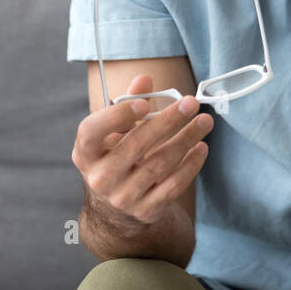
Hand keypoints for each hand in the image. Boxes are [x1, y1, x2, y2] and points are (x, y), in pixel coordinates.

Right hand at [70, 74, 212, 224]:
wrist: (117, 206)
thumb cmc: (117, 155)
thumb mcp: (114, 131)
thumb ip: (128, 103)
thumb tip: (145, 80)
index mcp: (86, 153)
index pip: (93, 131)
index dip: (117, 116)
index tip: (145, 103)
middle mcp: (100, 177)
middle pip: (135, 145)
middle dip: (167, 121)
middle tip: (191, 104)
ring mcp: (123, 197)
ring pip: (159, 164)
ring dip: (186, 139)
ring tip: (204, 122)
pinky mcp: (146, 210)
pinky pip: (173, 186)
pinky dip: (190, 165)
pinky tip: (201, 147)